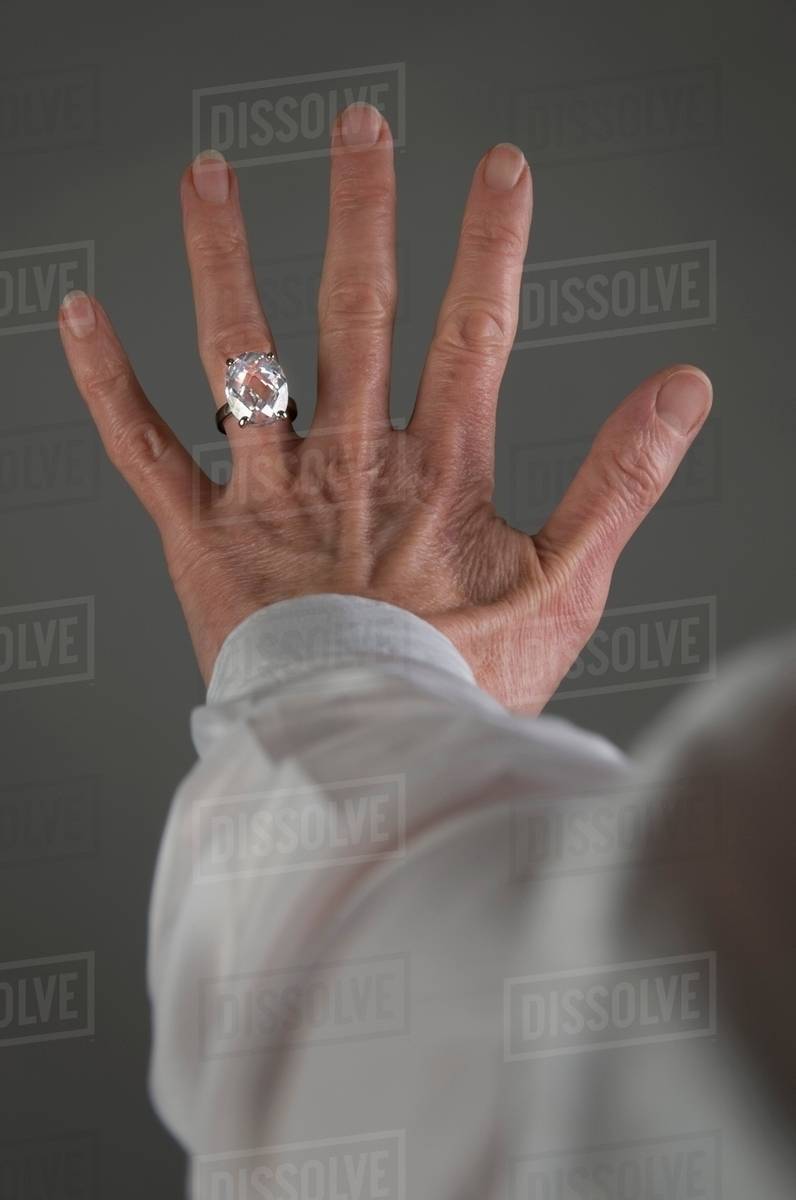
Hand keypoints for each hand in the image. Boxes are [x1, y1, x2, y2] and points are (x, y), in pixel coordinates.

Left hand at [59, 103, 711, 711]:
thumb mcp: (566, 586)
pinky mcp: (202, 537)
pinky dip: (106, 382)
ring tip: (208, 178)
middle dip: (361, 212)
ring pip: (240, 355)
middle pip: (354, 311)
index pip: (475, 328)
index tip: (500, 170)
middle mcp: (350, 462)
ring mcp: (270, 494)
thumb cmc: (465, 684)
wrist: (370, 763)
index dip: (490, 243)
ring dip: (222, 260)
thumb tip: (681, 389)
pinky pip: (144, 449)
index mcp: (439, 471)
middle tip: (360, 126)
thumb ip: (621, 482)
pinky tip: (80, 314)